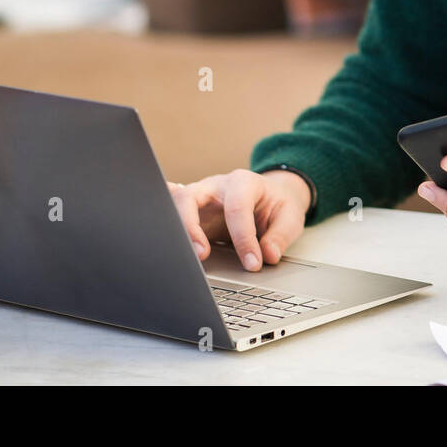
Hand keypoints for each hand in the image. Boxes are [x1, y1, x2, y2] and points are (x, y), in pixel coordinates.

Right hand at [166, 169, 310, 271]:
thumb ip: (280, 236)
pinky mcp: (191, 215)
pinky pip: (170, 215)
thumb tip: (267, 255)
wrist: (271, 196)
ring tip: (182, 257)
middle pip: (190, 197)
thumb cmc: (277, 204)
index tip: (253, 264)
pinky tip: (156, 237)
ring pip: (173, 206)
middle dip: (191, 227)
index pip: (237, 208)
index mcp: (243, 182)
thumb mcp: (290, 216)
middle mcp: (215, 187)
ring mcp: (199, 199)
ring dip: (175, 231)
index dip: (243, 238)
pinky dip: (162, 224)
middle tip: (202, 255)